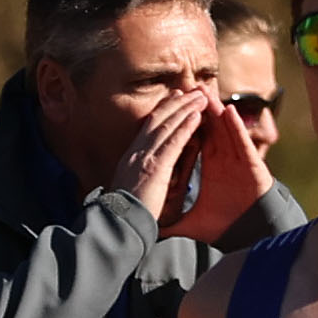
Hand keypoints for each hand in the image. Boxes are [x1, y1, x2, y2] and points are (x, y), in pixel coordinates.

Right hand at [110, 89, 211, 223]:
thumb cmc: (125, 217)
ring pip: (167, 126)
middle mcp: (135, 153)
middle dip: (175, 103)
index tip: (173, 100)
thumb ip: (141, 180)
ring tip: (200, 98)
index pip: (147, 129)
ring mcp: (144, 158)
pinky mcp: (155, 167)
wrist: (117, 226)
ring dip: (185, 109)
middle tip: (189, 91)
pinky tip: (198, 116)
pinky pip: (174, 142)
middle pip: (157, 120)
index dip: (162, 112)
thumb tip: (148, 177)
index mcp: (129, 159)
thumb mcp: (132, 192)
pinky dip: (186, 127)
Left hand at [162, 102, 274, 244]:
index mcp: (209, 166)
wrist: (250, 236)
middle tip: (187, 88)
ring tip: (205, 92)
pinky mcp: (252, 165)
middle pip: (209, 128)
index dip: (184, 123)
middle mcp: (224, 159)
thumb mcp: (191, 222)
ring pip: (225, 130)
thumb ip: (172, 222)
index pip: (194, 138)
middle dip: (198, 109)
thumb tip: (153, 230)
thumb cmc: (226, 226)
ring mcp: (238, 160)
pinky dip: (236, 127)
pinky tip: (228, 112)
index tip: (171, 108)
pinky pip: (242, 142)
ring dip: (215, 111)